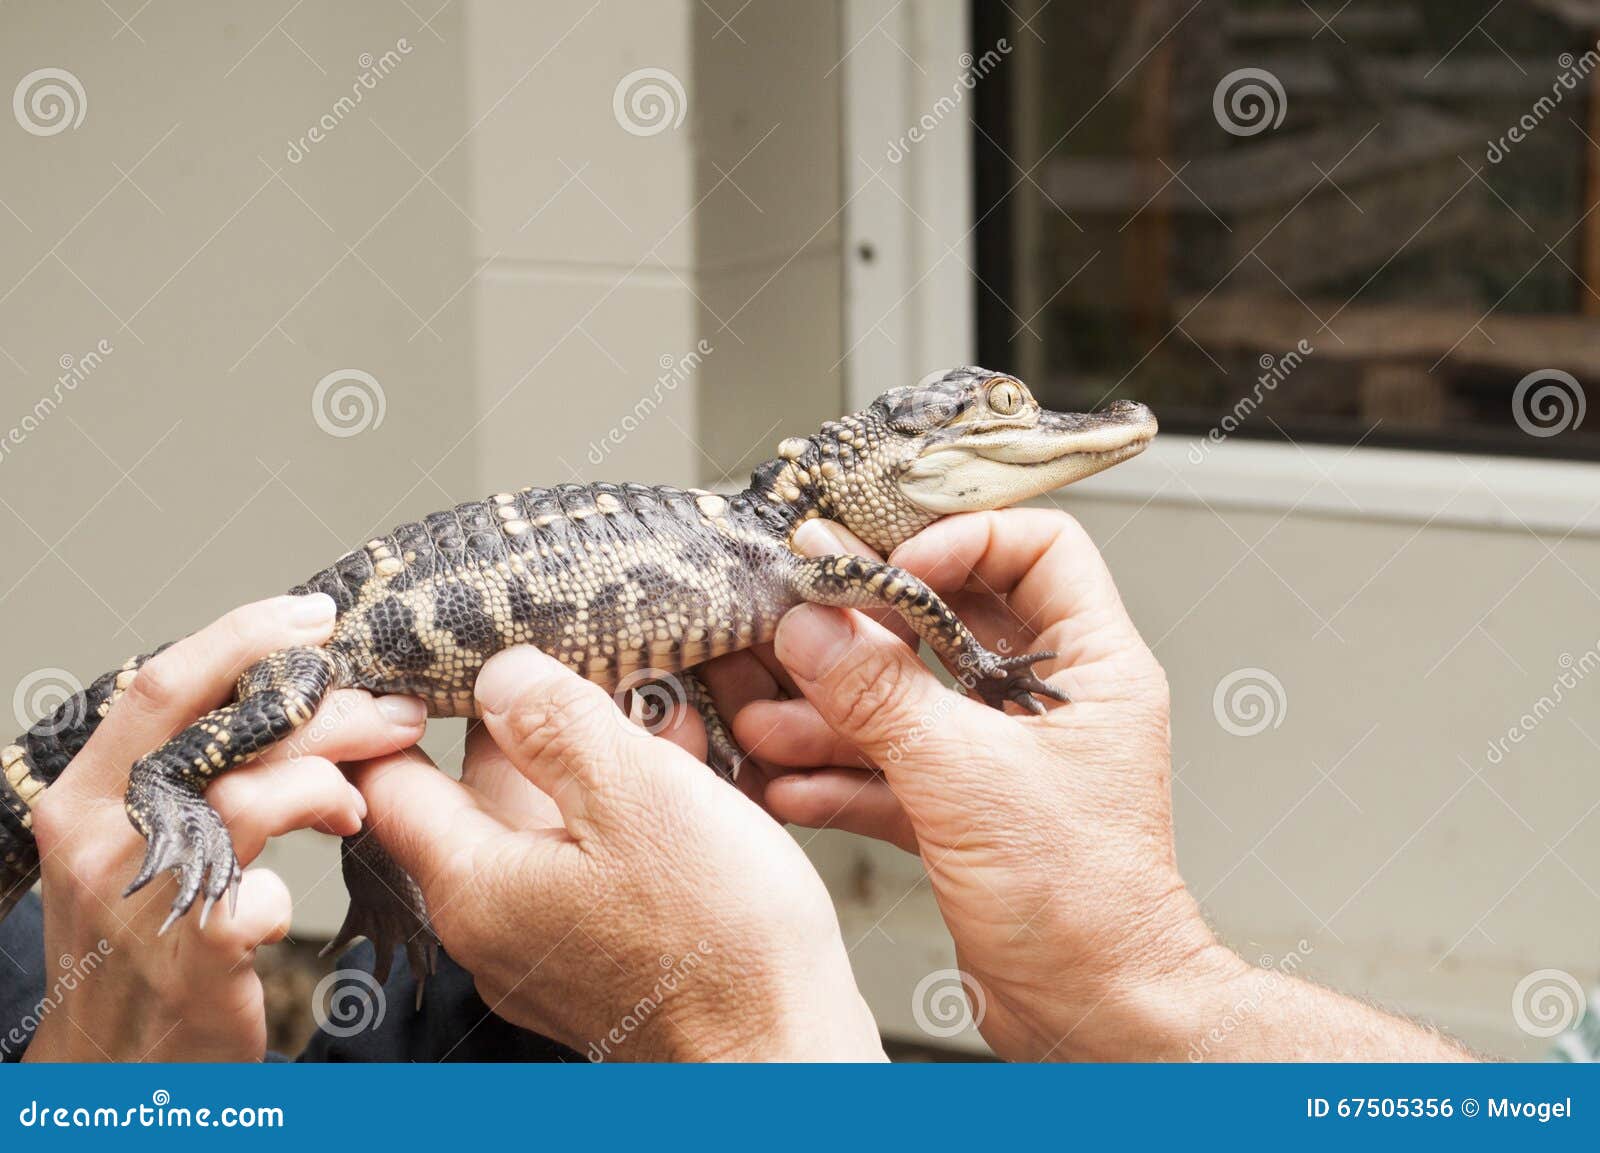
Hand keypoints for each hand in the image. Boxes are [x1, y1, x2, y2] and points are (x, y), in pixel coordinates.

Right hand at [23, 594, 427, 1061]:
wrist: (105, 1070)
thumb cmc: (140, 942)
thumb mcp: (140, 843)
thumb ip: (192, 775)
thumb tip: (289, 700)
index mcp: (88, 792)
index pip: (164, 682)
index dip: (244, 636)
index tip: (316, 615)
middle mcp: (103, 834)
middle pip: (225, 730)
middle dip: (327, 708)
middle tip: (396, 714)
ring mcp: (141, 897)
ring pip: (252, 795)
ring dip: (326, 785)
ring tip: (356, 805)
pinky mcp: (188, 959)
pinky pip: (262, 896)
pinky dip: (295, 891)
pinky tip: (297, 901)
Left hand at [352, 645, 883, 1061]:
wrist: (785, 1056)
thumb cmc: (719, 944)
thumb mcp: (638, 794)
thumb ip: (558, 723)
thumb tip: (501, 675)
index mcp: (475, 881)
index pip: (390, 779)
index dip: (406, 706)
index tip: (444, 653)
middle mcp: (495, 921)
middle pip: (479, 792)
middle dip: (532, 720)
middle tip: (581, 656)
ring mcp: (549, 944)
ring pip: (549, 820)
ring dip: (593, 759)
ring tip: (654, 702)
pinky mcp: (606, 954)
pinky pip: (594, 858)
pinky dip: (626, 808)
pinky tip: (684, 768)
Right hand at [730, 510, 1220, 1060]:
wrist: (1091, 1018)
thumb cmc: (1086, 908)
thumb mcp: (967, 779)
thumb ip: (880, 697)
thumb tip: (814, 629)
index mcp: (1091, 668)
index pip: (1037, 548)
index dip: (962, 540)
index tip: (892, 563)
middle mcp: (1049, 703)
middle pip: (949, 622)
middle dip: (866, 629)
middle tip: (799, 619)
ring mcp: (1003, 757)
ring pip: (909, 701)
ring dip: (834, 711)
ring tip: (769, 721)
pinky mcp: (965, 811)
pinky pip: (893, 768)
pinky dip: (842, 774)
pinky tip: (790, 783)